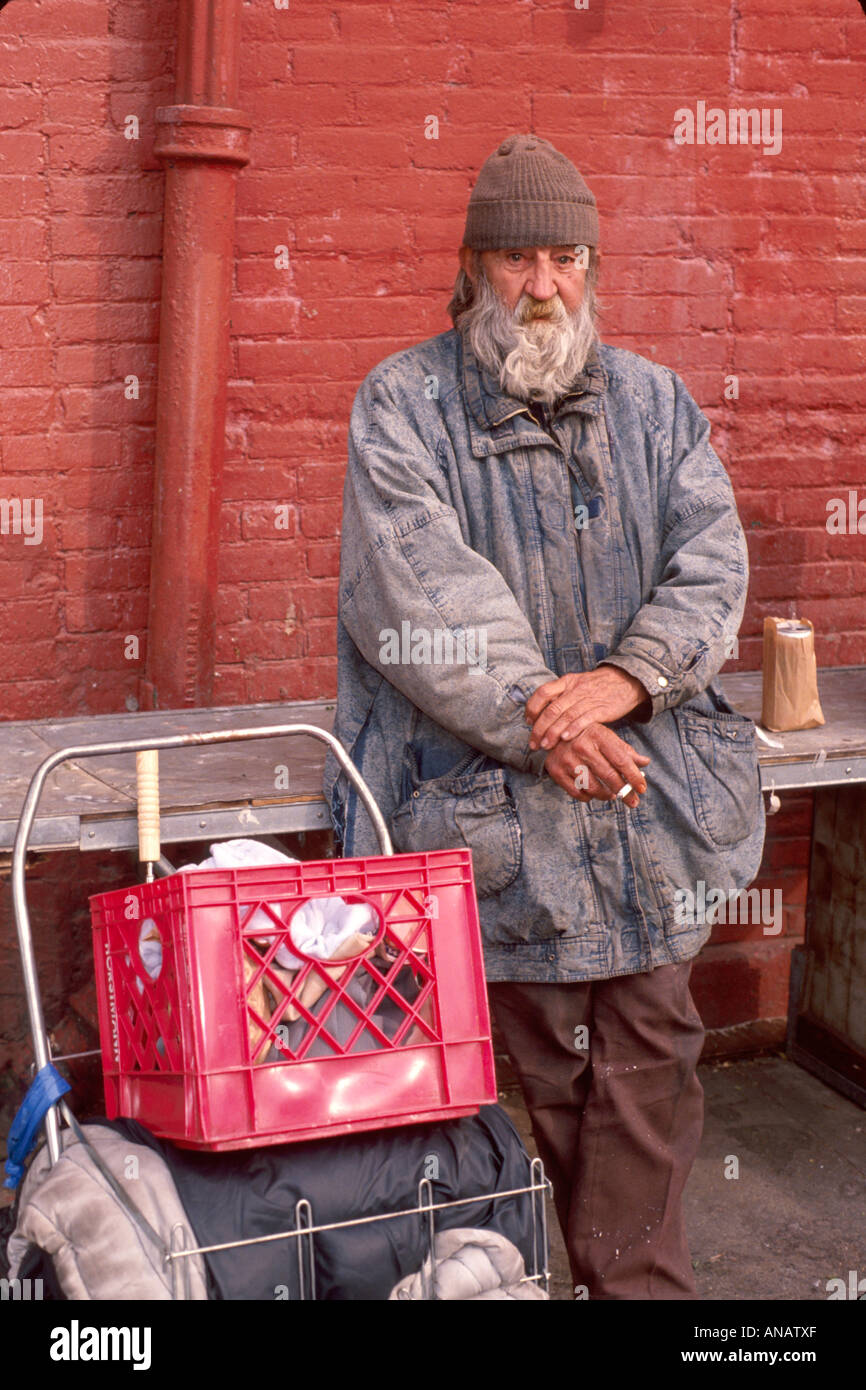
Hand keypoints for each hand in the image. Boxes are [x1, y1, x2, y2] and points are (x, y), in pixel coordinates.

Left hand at [526, 665, 650, 750]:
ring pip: (565, 716)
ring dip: (553, 732)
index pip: (542, 692)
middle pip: (551, 709)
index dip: (532, 708)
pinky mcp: (601, 709)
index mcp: (567, 681)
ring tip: (545, 746)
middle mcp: (575, 689)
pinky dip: (573, 729)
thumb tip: (541, 714)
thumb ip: (560, 695)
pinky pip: (584, 719)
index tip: (527, 721)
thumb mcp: (577, 683)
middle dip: (539, 728)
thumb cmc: (597, 686)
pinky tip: (565, 738)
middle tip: (533, 743)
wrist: (626, 681)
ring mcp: (588, 699)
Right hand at [543, 723, 650, 808]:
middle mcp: (582, 746)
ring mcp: (567, 759)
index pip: (621, 760)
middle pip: (609, 776)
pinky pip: (577, 792)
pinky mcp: (556, 771)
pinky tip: (594, 794)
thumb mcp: (605, 736)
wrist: (552, 731)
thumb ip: (625, 750)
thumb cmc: (586, 735)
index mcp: (598, 735)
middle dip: (624, 792)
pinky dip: (588, 797)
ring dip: (607, 795)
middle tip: (633, 801)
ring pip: (593, 787)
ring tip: (612, 795)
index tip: (642, 788)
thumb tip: (645, 762)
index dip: (634, 777)